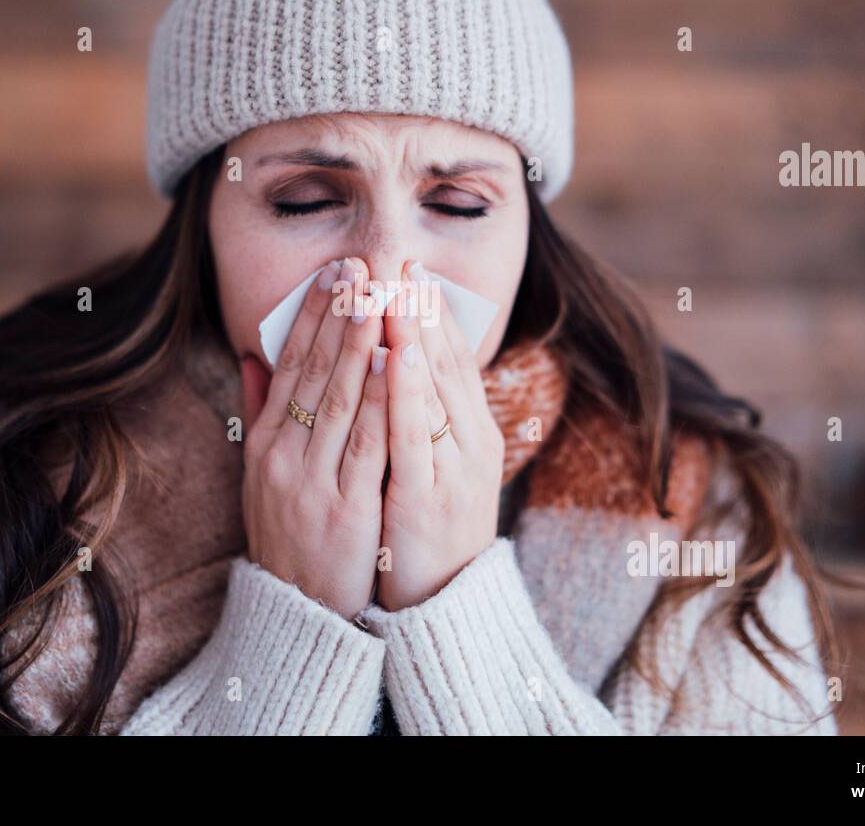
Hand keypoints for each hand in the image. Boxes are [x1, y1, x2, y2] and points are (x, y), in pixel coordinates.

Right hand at [238, 257, 388, 619]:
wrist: (295, 613)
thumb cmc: (288, 536)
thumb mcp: (261, 475)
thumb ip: (260, 413)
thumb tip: (255, 354)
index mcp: (266, 445)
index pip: (290, 367)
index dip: (312, 316)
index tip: (334, 272)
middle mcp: (284, 458)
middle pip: (314, 374)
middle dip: (338, 315)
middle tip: (359, 265)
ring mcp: (313, 484)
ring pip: (340, 402)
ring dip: (360, 345)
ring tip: (378, 296)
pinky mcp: (346, 512)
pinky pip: (368, 447)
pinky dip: (381, 403)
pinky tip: (395, 366)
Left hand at [374, 259, 504, 611]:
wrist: (442, 606)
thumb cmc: (423, 533)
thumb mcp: (427, 467)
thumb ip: (412, 419)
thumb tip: (394, 368)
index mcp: (469, 433)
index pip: (450, 359)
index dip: (431, 312)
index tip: (411, 268)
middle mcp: (470, 443)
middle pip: (445, 363)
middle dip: (422, 308)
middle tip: (403, 258)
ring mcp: (453, 469)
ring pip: (434, 389)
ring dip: (415, 334)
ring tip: (398, 287)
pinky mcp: (429, 496)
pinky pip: (415, 435)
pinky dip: (406, 391)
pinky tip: (395, 353)